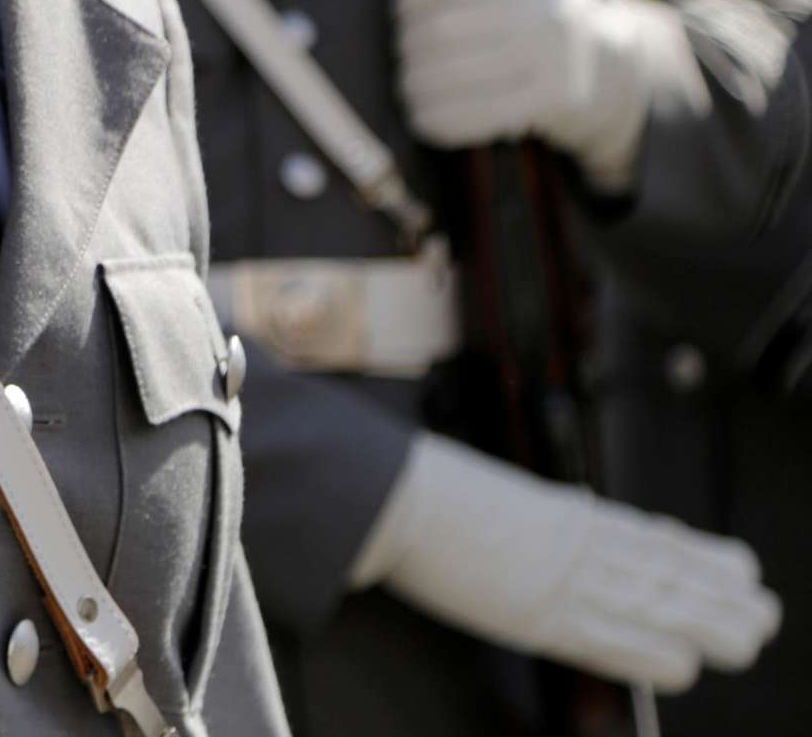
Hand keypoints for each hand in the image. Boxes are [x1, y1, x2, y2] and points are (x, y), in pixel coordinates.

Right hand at [353, 434, 779, 692]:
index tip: (734, 566)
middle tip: (762, 612)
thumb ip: (545, 518)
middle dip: (723, 594)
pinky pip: (610, 642)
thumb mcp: (503, 497)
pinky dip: (650, 655)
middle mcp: (579, 547)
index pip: (653, 538)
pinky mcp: (541, 615)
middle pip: (669, 572)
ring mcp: (564, 581)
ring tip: (748, 639)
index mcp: (570, 515)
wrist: (397, 496)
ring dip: (711, 625)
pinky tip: (682, 666)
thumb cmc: (433, 494)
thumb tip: (569, 521)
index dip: (701, 554)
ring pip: (657, 604)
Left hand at [391, 0, 683, 192]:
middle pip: (438, 34)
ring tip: (410, 87)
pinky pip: (471, 117)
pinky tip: (426, 116)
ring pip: (447, 77)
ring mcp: (553, 58)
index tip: (402, 14)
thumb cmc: (550, 13)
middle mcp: (546, 11)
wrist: (616, 70)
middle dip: (408, 48)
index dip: (408, 2)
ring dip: (415, 87)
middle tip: (404, 56)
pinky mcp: (553, 102)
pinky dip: (436, 120)